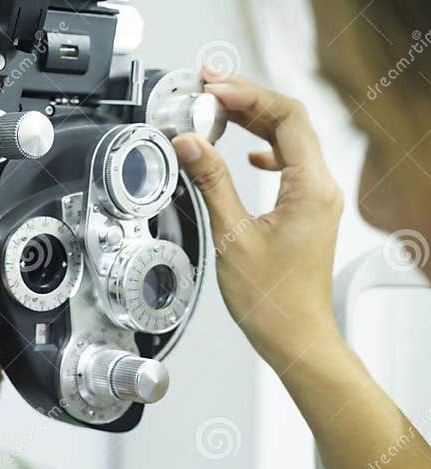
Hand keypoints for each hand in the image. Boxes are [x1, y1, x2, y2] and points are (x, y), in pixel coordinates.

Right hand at [172, 70, 345, 368]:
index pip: (285, 117)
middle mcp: (320, 187)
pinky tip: (245, 152)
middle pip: (289, 121)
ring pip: (288, 140)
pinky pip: (289, 163)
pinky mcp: (306, 210)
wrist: (295, 336)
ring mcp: (316, 198)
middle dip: (247, 100)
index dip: (247, 95)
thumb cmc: (272, 300)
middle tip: (207, 90)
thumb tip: (190, 144)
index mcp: (310, 188)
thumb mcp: (232, 236)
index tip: (212, 89)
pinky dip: (264, 147)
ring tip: (217, 112)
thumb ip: (211, 183)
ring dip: (253, 122)